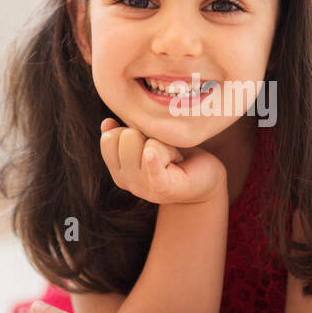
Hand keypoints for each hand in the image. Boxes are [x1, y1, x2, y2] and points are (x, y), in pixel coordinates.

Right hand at [98, 117, 226, 204]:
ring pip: (146, 144)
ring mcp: (144, 187)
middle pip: (126, 137)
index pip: (108, 139)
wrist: (205, 182)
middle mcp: (127, 181)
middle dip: (149, 136)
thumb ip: (125, 135)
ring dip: (165, 145)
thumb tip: (106, 123)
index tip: (149, 141)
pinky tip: (152, 154)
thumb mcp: (146, 143)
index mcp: (118, 170)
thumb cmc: (175, 158)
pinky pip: (153, 167)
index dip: (130, 131)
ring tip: (174, 157)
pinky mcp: (164, 188)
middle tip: (165, 150)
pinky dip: (152, 160)